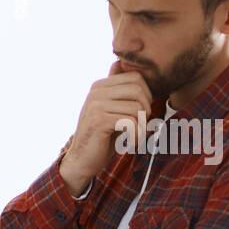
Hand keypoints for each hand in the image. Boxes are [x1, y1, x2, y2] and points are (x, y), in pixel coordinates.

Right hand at [59, 59, 151, 194]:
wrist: (82, 160)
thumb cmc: (102, 137)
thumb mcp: (112, 110)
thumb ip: (119, 91)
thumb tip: (123, 68)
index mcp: (100, 86)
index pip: (136, 77)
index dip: (147, 94)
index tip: (140, 113)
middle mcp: (96, 92)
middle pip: (138, 89)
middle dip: (146, 109)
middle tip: (140, 125)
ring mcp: (96, 105)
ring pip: (137, 107)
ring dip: (142, 126)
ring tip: (135, 136)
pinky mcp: (99, 121)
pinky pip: (131, 122)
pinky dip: (136, 135)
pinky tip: (131, 144)